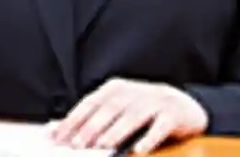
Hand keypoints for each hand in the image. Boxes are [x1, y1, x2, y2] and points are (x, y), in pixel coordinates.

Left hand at [50, 79, 207, 152]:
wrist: (184, 104)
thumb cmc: (142, 110)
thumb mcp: (116, 108)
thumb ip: (89, 117)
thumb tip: (55, 129)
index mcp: (115, 89)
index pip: (89, 103)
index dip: (73, 119)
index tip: (59, 137)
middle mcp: (133, 92)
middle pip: (108, 109)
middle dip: (91, 127)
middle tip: (78, 145)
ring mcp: (154, 102)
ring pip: (132, 116)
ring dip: (116, 132)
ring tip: (103, 146)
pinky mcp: (172, 114)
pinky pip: (160, 126)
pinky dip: (149, 137)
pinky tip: (139, 149)